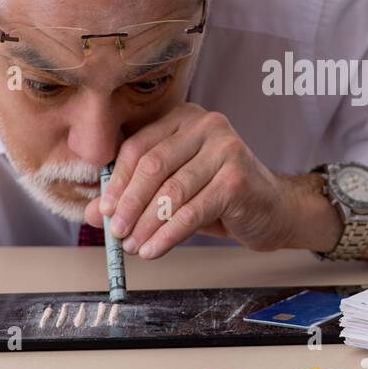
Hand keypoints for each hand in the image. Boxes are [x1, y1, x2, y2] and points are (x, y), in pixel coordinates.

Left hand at [83, 103, 339, 258]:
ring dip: (147, 224)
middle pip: (153, 165)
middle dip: (129, 203)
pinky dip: (168, 234)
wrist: (272, 210)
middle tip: (116, 232)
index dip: (117, 181)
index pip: (139, 147)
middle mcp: (207, 125)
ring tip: (134, 247)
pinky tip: (154, 250)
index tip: (104, 210)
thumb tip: (94, 213)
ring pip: (171, 191)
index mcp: (185, 118)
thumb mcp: (174, 190)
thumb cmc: (219, 196)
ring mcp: (226, 149)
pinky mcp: (237, 178)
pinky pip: (192, 211)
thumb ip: (136, 195)